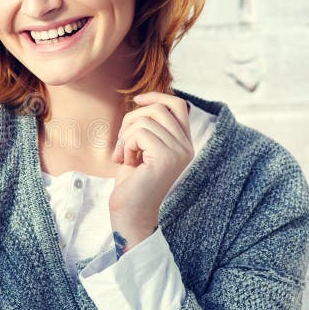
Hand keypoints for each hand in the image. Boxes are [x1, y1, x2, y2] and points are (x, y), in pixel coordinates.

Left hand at [108, 92, 193, 254]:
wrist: (129, 212)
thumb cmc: (131, 182)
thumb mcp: (141, 148)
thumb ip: (148, 128)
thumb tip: (143, 101)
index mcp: (183, 143)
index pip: (177, 105)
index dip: (156, 96)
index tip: (136, 100)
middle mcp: (186, 147)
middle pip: (158, 109)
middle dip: (131, 120)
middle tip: (122, 144)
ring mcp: (179, 152)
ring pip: (146, 120)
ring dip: (126, 137)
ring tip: (124, 157)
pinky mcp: (166, 157)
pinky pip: (140, 133)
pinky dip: (126, 145)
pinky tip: (127, 163)